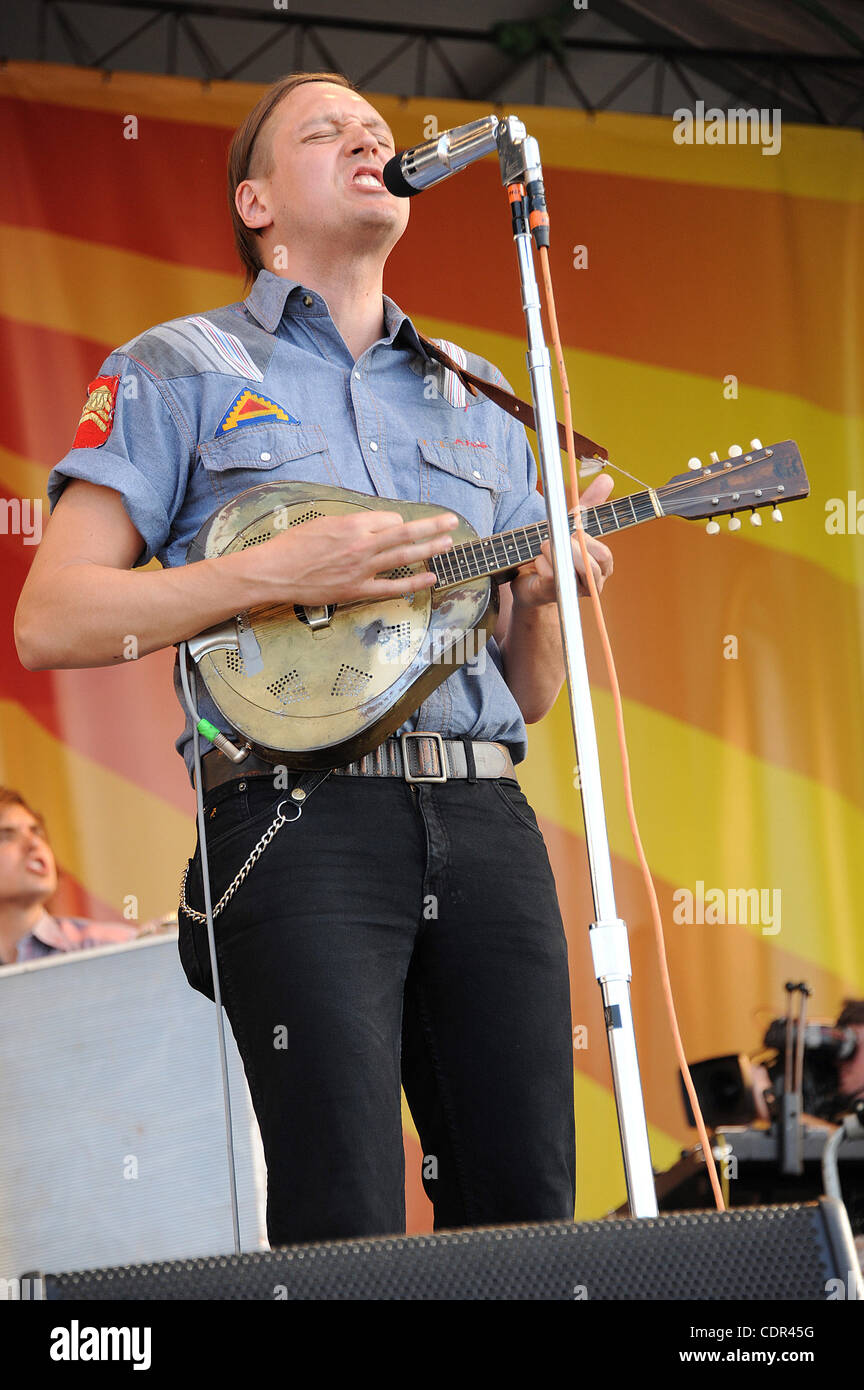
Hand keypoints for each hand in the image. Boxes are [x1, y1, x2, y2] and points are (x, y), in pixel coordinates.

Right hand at [254, 507, 458, 605]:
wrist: (274, 571)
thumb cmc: (293, 546)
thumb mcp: (322, 523)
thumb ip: (350, 524)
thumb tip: (370, 525)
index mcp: (352, 525)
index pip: (390, 519)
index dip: (398, 522)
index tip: (400, 525)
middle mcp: (361, 545)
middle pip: (405, 532)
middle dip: (432, 526)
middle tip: (451, 521)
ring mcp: (361, 569)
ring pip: (404, 556)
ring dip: (430, 549)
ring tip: (449, 543)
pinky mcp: (357, 590)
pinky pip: (392, 586)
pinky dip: (413, 582)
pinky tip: (430, 577)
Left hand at [511, 472, 614, 607]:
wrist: (529, 581)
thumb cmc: (554, 553)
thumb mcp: (571, 525)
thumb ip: (589, 505)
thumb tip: (607, 479)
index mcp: (602, 566)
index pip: (604, 554)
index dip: (587, 539)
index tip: (573, 530)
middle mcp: (592, 582)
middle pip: (591, 565)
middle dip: (571, 546)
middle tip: (554, 537)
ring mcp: (574, 592)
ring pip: (572, 568)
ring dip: (553, 551)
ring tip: (543, 547)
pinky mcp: (555, 594)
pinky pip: (552, 574)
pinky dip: (541, 562)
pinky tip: (536, 562)